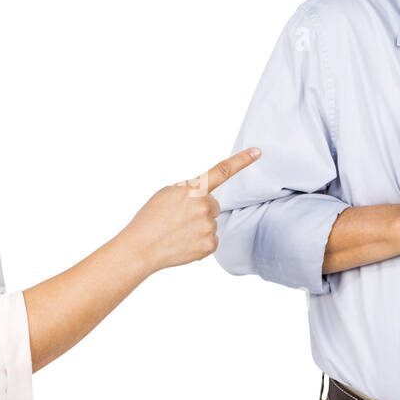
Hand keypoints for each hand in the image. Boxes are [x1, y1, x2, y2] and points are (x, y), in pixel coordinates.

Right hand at [123, 147, 261, 272]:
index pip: (222, 171)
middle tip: (179, 218)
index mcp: (193, 190)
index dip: (241, 160)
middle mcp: (204, 207)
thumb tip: (204, 198)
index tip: (257, 152)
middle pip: (213, 204)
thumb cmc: (150, 219)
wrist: (141, 248)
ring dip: (198, 226)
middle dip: (200, 209)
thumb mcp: (167, 193)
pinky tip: (184, 242)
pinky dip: (200, 241)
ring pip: (210, 223)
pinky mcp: (209, 245)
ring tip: (178, 232)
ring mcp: (208, 227)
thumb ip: (189, 190)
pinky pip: (211, 239)